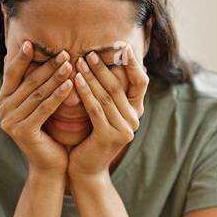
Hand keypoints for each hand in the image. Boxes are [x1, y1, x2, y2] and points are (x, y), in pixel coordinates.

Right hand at [0, 40, 73, 174]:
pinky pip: (44, 108)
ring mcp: (10, 121)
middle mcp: (3, 109)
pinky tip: (70, 84)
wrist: (51, 165)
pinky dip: (58, 95)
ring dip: (55, 77)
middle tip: (64, 51)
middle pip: (29, 82)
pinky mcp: (23, 131)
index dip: (22, 57)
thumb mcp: (42, 105)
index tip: (32, 41)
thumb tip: (42, 53)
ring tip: (70, 63)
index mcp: (4, 100)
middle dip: (47, 65)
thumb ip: (37, 85)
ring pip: (37, 93)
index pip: (13, 73)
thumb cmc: (50, 132)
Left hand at [67, 44, 149, 179]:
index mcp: (136, 113)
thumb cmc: (91, 138)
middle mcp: (134, 121)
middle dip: (104, 67)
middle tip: (91, 51)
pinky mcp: (109, 136)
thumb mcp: (103, 114)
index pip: (141, 82)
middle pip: (120, 86)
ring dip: (92, 76)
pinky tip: (75, 79)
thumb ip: (109, 94)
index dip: (133, 63)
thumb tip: (111, 64)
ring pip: (107, 96)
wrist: (86, 171)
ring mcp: (124, 130)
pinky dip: (85, 92)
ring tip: (79, 60)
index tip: (122, 46)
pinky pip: (96, 108)